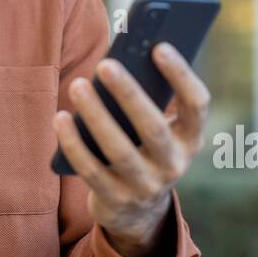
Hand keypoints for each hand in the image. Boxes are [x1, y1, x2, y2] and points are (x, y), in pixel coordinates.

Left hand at [52, 43, 209, 256]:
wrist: (137, 210)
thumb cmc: (144, 147)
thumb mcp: (158, 128)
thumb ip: (149, 98)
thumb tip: (122, 58)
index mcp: (190, 139)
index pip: (197, 104)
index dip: (181, 75)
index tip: (159, 46)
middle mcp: (174, 165)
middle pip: (153, 126)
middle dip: (129, 93)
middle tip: (105, 63)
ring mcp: (145, 186)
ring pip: (119, 150)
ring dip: (96, 115)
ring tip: (77, 85)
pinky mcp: (116, 200)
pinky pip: (90, 169)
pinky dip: (73, 143)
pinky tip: (60, 118)